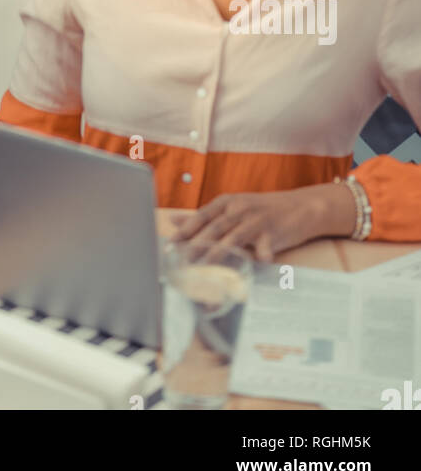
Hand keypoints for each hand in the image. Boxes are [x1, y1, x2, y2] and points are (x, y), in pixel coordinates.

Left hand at [165, 184, 356, 260]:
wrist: (301, 207)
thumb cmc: (261, 211)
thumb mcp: (232, 207)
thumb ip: (204, 217)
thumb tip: (174, 221)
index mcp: (226, 202)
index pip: (201, 216)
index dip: (185, 231)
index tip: (170, 244)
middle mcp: (239, 208)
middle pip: (214, 228)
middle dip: (196, 245)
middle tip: (181, 261)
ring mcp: (256, 219)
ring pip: (234, 237)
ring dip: (218, 253)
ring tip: (205, 268)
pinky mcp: (274, 231)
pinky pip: (265, 246)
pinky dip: (262, 255)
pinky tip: (258, 264)